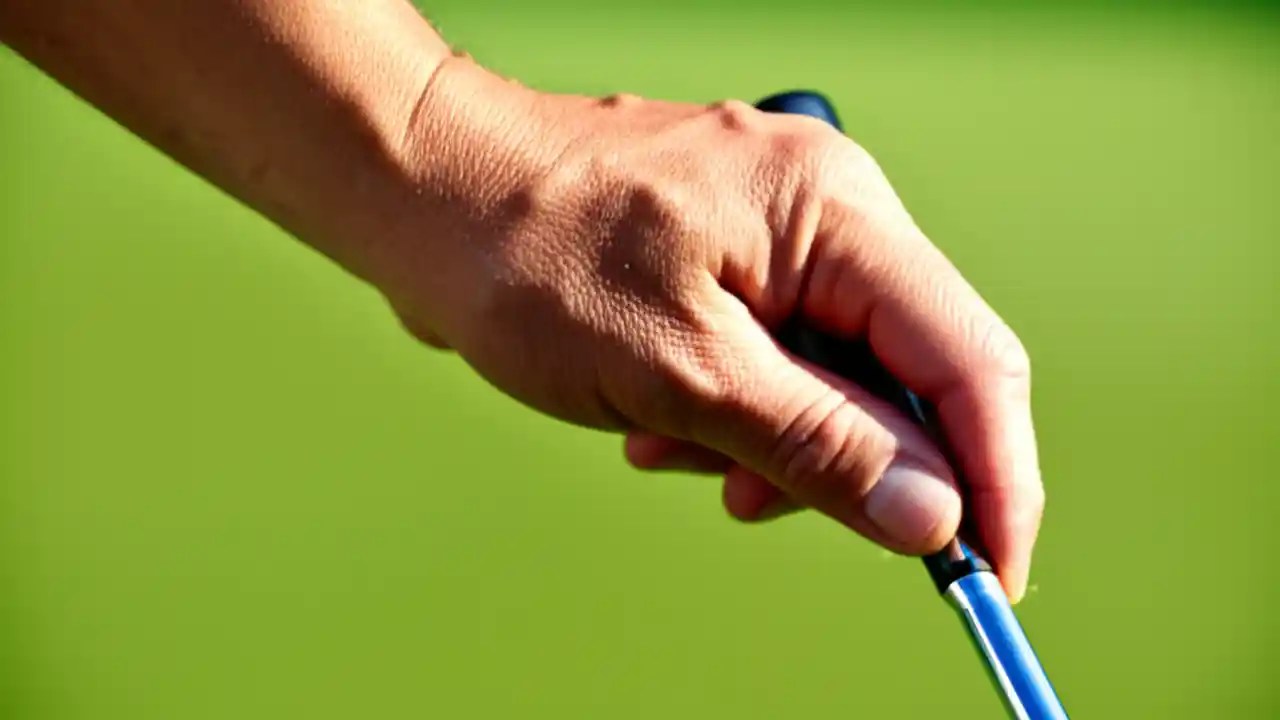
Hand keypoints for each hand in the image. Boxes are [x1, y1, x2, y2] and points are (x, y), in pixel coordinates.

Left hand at [378, 58, 1043, 600]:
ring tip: (664, 442)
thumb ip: (816, 443)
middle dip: (842, 459)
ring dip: (766, 441)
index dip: (996, 477)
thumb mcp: (679, 371)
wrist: (424, 196)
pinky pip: (776, 360)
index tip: (992, 575)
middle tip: (753, 502)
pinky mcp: (735, 262)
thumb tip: (931, 516)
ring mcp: (779, 236)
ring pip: (833, 379)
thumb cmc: (529, 259)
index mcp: (834, 213)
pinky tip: (654, 421)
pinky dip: (731, 410)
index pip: (967, 358)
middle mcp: (826, 213)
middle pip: (903, 374)